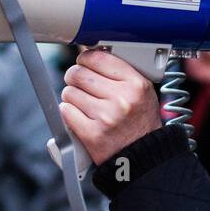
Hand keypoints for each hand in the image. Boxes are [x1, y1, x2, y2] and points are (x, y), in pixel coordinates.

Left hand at [60, 49, 163, 165]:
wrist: (143, 157)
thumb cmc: (141, 123)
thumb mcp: (143, 92)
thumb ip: (121, 73)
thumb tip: (92, 54)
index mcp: (136, 84)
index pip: (99, 58)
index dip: (86, 58)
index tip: (84, 62)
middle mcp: (122, 99)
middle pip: (79, 73)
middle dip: (74, 76)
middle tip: (78, 82)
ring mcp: (106, 117)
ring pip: (69, 92)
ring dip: (71, 96)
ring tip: (82, 102)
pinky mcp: (92, 134)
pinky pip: (66, 112)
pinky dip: (68, 112)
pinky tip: (78, 115)